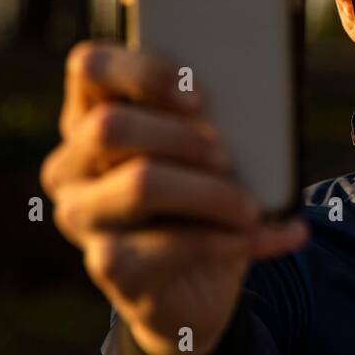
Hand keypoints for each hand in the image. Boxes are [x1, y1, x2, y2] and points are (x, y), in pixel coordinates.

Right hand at [40, 40, 307, 354]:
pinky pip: (174, 245)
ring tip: (253, 206)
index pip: (89, 67)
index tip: (200, 98)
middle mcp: (71, 165)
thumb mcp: (205, 154)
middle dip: (181, 136)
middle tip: (227, 156)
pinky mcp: (107, 266)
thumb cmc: (202, 199)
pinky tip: (283, 235)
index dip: (144, 72)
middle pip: (110, 126)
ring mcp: (81, 217)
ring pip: (140, 184)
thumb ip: (210, 122)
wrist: (197, 287)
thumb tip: (254, 101)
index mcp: (91, 117)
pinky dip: (237, 240)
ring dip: (210, 192)